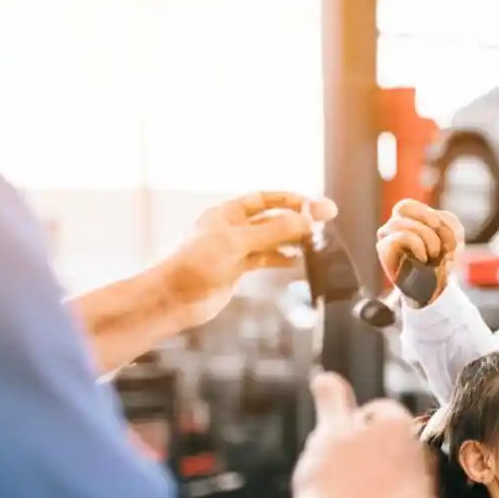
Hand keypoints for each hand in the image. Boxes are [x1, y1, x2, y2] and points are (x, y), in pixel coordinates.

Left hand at [160, 191, 336, 327]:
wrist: (172, 298)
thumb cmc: (194, 264)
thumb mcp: (236, 242)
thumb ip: (273, 231)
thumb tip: (306, 219)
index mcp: (228, 212)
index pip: (265, 199)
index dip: (291, 200)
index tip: (315, 205)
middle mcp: (232, 228)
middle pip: (272, 218)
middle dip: (297, 219)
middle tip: (326, 220)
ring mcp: (235, 249)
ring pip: (271, 240)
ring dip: (292, 239)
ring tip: (315, 242)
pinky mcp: (236, 270)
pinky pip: (265, 259)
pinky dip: (281, 258)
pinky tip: (296, 260)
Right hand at [292, 372, 439, 497]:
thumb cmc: (326, 483)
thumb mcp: (326, 431)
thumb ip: (331, 399)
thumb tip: (325, 377)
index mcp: (396, 424)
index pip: (378, 413)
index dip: (354, 427)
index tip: (340, 447)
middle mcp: (418, 450)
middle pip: (394, 444)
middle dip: (374, 452)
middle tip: (346, 472)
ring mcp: (425, 484)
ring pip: (403, 473)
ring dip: (385, 479)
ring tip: (357, 495)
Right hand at [375, 199, 463, 305]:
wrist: (436, 287)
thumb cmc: (442, 259)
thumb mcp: (454, 235)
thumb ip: (449, 222)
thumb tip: (436, 224)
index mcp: (406, 218)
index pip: (407, 205)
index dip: (426, 213)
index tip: (439, 228)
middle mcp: (392, 225)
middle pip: (403, 207)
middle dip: (428, 224)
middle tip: (440, 244)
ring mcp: (385, 237)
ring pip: (402, 223)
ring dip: (427, 238)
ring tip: (433, 255)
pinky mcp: (384, 250)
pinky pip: (400, 237)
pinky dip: (418, 245)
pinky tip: (423, 258)